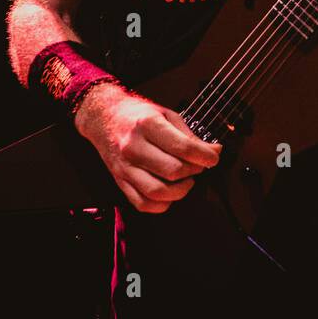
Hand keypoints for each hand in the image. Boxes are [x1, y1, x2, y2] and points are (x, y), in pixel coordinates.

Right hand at [74, 82, 222, 212]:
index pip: (183, 148)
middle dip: (194, 171)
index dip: (205, 156)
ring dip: (180, 191)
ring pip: (158, 192)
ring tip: (186, 180)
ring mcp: (125, 167)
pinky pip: (143, 204)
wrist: (103, 117)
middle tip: (198, 165)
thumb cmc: (137, 114)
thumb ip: (189, 135)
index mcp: (147, 125)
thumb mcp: (165, 114)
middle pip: (173, 171)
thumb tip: (214, 150)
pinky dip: (162, 204)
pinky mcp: (120, 181)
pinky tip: (169, 192)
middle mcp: (134, 147)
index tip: (214, 157)